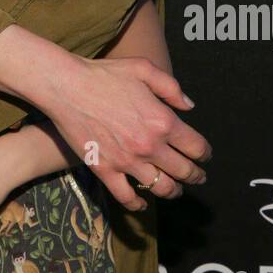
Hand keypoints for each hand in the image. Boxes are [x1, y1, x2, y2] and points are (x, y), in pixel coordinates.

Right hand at [44, 54, 210, 211]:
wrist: (67, 87)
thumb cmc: (105, 74)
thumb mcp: (143, 68)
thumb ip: (171, 87)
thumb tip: (189, 106)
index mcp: (162, 121)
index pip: (196, 147)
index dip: (205, 154)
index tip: (205, 155)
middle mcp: (149, 146)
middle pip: (183, 171)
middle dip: (196, 175)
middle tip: (198, 176)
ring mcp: (127, 161)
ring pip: (161, 188)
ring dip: (173, 191)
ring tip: (176, 190)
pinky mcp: (105, 170)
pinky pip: (126, 196)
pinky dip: (137, 203)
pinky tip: (142, 203)